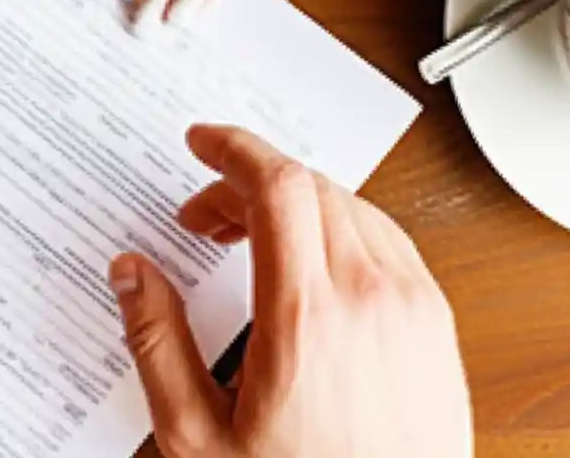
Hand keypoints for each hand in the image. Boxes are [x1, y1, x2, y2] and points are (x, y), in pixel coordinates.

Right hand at [107, 125, 471, 456]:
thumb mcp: (198, 437)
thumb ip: (157, 345)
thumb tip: (133, 274)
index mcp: (306, 316)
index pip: (276, 186)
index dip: (233, 149)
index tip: (201, 142)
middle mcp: (370, 296)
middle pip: (309, 186)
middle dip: (247, 182)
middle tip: (203, 218)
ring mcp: (413, 307)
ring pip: (350, 206)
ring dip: (295, 203)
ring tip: (249, 241)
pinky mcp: (435, 325)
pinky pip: (388, 240)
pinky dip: (338, 228)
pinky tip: (309, 263)